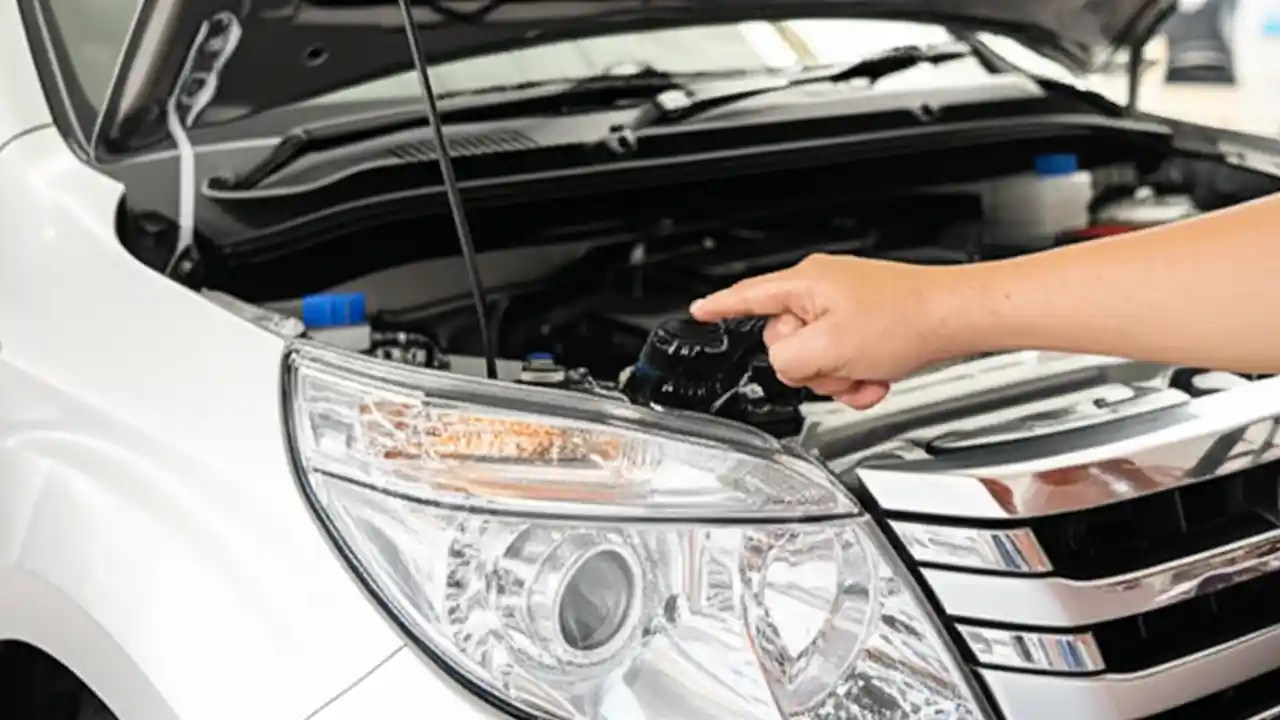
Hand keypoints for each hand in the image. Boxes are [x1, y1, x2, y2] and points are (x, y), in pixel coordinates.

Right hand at [689, 253, 961, 408]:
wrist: (955, 318)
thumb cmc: (904, 320)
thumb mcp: (829, 348)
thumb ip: (787, 360)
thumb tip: (786, 365)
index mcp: (804, 285)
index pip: (747, 297)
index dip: (718, 308)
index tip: (698, 312)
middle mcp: (821, 289)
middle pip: (785, 342)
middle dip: (812, 367)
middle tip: (840, 367)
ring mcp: (844, 305)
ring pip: (817, 357)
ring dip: (839, 376)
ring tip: (866, 372)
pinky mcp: (865, 321)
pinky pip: (843, 358)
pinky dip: (857, 375)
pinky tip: (876, 377)